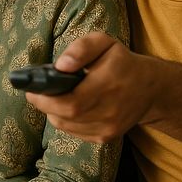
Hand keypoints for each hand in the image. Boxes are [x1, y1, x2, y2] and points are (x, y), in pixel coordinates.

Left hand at [25, 32, 157, 141]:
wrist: (150, 89)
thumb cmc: (121, 62)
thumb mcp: (104, 43)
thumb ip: (81, 48)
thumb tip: (60, 66)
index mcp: (109, 84)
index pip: (70, 102)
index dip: (45, 99)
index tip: (31, 89)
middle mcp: (111, 111)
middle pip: (65, 116)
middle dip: (44, 105)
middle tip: (36, 92)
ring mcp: (109, 128)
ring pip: (66, 126)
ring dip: (53, 113)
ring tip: (53, 98)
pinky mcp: (106, 137)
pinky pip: (74, 132)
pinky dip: (65, 120)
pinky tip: (68, 108)